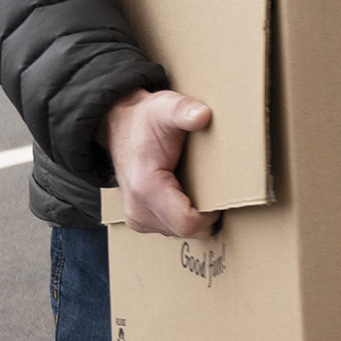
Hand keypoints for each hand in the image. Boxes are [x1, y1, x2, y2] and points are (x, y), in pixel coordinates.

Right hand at [104, 88, 214, 237]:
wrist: (119, 127)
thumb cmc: (145, 120)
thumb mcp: (165, 108)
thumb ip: (183, 111)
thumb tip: (202, 115)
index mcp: (145, 187)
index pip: (187, 223)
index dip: (210, 215)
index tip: (221, 197)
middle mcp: (137, 209)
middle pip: (185, 231)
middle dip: (205, 216)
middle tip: (215, 191)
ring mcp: (136, 218)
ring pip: (179, 232)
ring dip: (194, 217)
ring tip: (199, 190)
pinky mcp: (138, 220)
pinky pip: (170, 228)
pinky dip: (182, 216)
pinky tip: (186, 194)